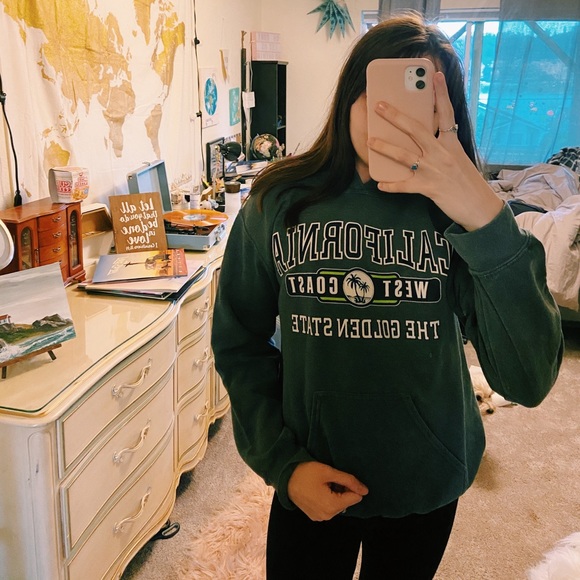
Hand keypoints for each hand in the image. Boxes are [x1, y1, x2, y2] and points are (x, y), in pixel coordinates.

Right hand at [287, 461, 368, 520]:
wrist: (285, 477)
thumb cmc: (306, 472)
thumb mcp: (329, 472)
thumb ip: (349, 481)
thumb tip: (366, 491)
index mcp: (332, 506)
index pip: (355, 497)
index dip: (351, 485)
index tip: (340, 477)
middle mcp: (327, 516)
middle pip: (347, 502)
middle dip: (343, 490)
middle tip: (330, 479)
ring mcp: (320, 517)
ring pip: (338, 505)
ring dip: (336, 494)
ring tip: (324, 484)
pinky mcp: (314, 516)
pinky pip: (329, 508)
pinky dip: (328, 499)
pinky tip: (319, 489)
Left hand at [367, 71, 502, 231]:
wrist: (480, 207)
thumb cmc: (468, 183)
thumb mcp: (459, 158)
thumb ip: (443, 147)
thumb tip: (424, 139)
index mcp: (451, 143)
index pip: (445, 113)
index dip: (440, 94)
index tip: (435, 75)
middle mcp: (442, 153)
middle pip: (416, 130)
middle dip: (395, 116)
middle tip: (379, 105)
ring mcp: (434, 170)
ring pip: (404, 155)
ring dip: (385, 147)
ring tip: (370, 140)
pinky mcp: (429, 188)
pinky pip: (404, 185)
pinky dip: (391, 185)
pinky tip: (380, 184)